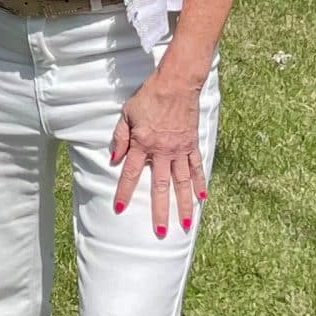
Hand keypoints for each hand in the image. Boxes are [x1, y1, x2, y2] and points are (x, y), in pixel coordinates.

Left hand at [109, 69, 207, 238]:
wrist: (175, 84)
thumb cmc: (148, 96)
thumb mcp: (126, 114)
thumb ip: (120, 138)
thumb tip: (113, 159)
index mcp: (143, 144)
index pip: (131, 173)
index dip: (123, 191)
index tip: (118, 208)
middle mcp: (162, 151)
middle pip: (160, 186)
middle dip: (159, 210)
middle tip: (160, 232)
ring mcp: (179, 150)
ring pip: (182, 182)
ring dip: (184, 204)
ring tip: (185, 224)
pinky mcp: (192, 144)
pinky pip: (196, 167)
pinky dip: (199, 182)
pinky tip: (202, 197)